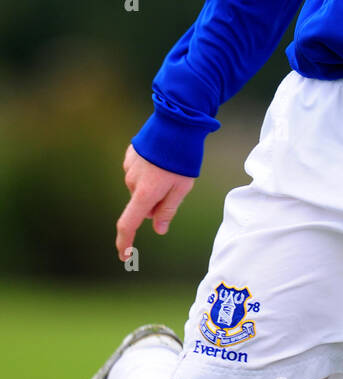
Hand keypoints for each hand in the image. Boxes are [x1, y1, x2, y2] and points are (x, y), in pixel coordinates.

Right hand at [116, 144, 195, 260]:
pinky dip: (149, 171)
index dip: (125, 242)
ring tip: (170, 167)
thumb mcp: (182, 188)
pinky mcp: (129, 155)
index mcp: (144, 193)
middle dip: (154, 203)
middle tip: (175, 187)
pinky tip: (161, 159)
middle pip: (141, 204)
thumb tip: (158, 228)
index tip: (125, 255)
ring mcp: (128, 167)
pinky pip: (138, 171)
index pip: (129, 224)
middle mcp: (131, 182)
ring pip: (140, 187)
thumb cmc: (182, 158)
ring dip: (152, 185)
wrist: (176, 123)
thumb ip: (168, 210)